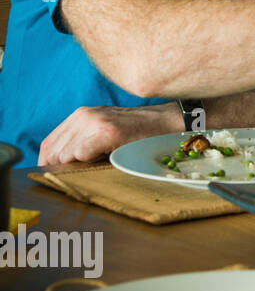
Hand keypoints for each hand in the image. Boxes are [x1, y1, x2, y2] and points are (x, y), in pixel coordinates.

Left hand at [38, 103, 183, 165]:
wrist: (170, 123)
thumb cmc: (140, 134)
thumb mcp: (106, 132)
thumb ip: (82, 142)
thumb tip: (60, 166)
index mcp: (81, 115)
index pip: (49, 145)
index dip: (52, 163)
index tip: (63, 175)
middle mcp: (84, 116)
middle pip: (52, 151)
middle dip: (62, 167)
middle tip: (81, 175)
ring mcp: (94, 122)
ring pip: (63, 154)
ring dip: (76, 166)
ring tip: (96, 167)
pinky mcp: (107, 131)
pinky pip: (80, 153)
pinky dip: (86, 162)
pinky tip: (102, 162)